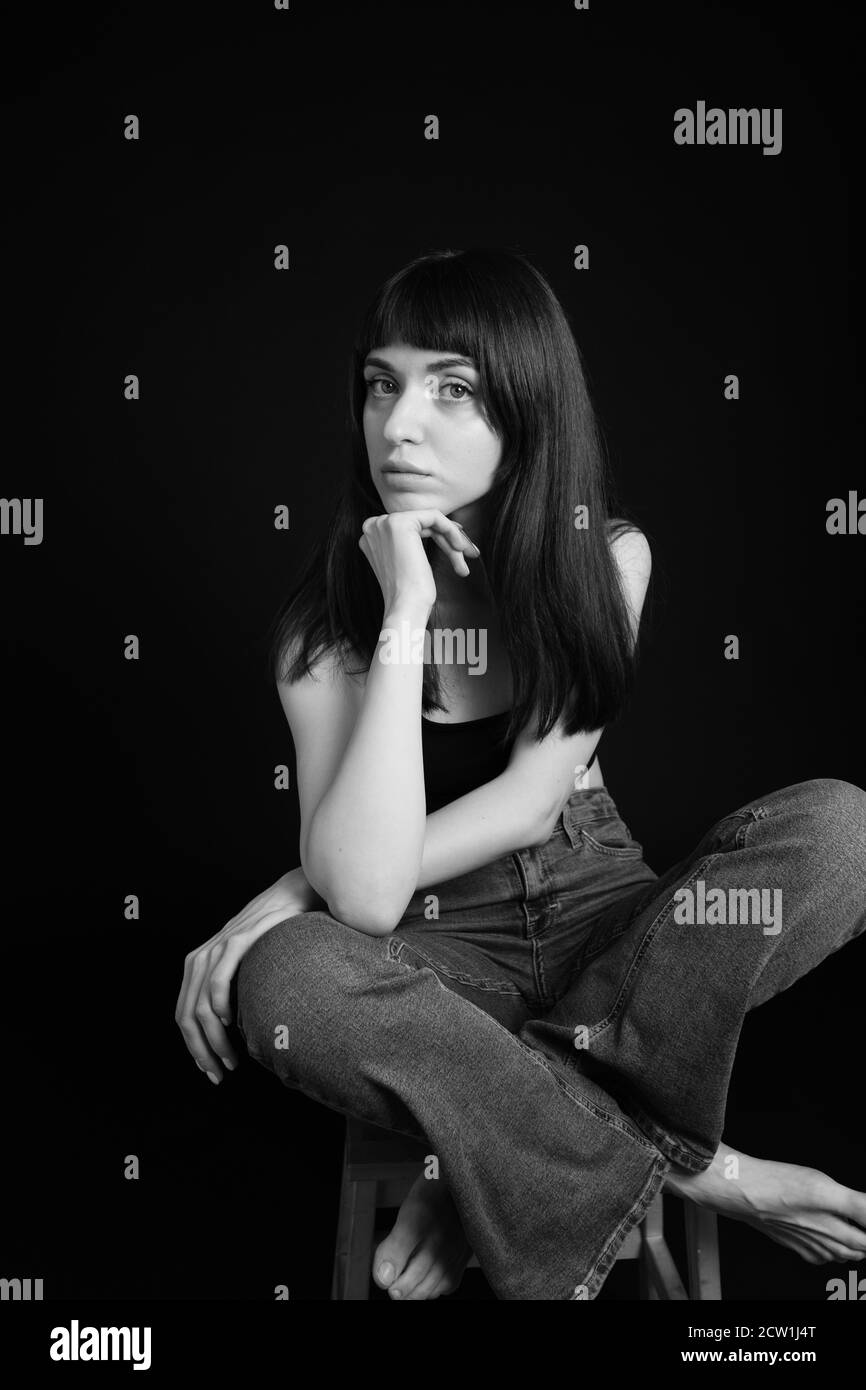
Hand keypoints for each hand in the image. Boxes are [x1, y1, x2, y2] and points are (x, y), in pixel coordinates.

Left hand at [174, 870, 315, 1084]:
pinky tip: (230, 1022)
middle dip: (201, 1052)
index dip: (194, 1049)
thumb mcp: (247, 966)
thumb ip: (235, 991)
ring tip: (230, 1059)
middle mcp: (201, 958)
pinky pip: (218, 979)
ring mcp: (218, 947)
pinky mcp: (238, 940)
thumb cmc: (275, 936)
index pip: (183, 1016)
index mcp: (199, 966)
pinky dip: (219, 1006)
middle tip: (219, 1073)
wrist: (294, 895)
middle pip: (186, 1017)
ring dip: (212, 1039)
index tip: (210, 1070)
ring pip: (200, 1006)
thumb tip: (237, 1033)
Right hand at [358, 508, 480, 612]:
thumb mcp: (408, 563)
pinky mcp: (400, 522)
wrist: (406, 608)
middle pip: (422, 524)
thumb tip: (441, 529)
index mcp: (372, 536)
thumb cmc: (410, 594)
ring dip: (452, 540)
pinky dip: (451, 531)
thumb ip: (412, 544)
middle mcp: (374, 526)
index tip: (457, 549)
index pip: (412, 528)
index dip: (438, 537)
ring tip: (466, 559)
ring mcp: (385, 523)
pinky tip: (460, 548)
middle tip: (469, 554)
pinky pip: (435, 517)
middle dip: (448, 539)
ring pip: (431, 521)